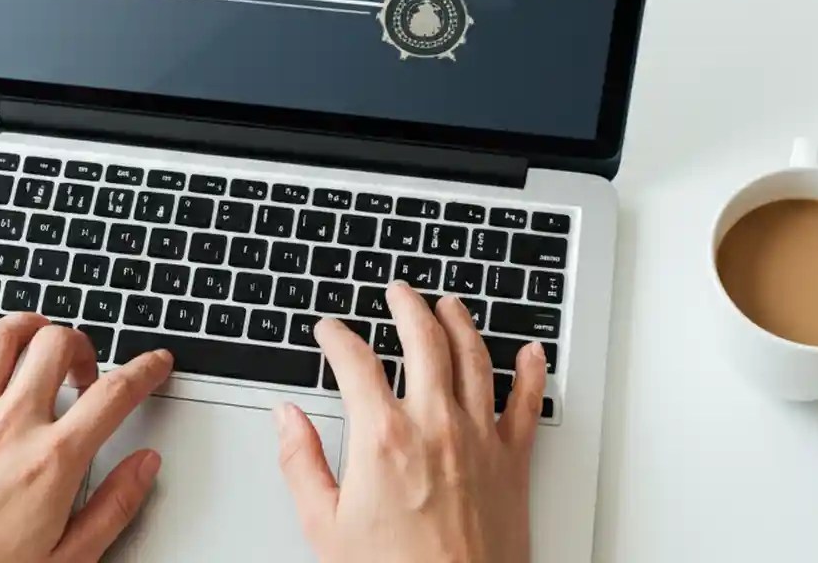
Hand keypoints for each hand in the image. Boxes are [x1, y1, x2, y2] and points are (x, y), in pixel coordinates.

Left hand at [0, 312, 173, 562]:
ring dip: (28, 326)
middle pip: (57, 346)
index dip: (145, 370)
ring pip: (0, 339)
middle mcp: (9, 429)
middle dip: (82, 345)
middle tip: (86, 369)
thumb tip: (145, 466)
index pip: (114, 394)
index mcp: (52, 463)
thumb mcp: (68, 559)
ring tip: (40, 336)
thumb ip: (114, 507)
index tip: (155, 364)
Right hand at [276, 282, 546, 562]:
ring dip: (460, 322)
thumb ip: (300, 463)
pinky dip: (531, 372)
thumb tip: (286, 419)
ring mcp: (479, 439)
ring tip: (449, 304)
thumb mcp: (324, 526)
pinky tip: (530, 352)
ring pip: (475, 358)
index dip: (337, 337)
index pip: (355, 362)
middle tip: (398, 292)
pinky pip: (527, 403)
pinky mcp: (513, 461)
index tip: (330, 331)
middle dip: (407, 306)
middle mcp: (435, 426)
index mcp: (383, 438)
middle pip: (423, 340)